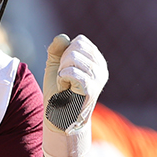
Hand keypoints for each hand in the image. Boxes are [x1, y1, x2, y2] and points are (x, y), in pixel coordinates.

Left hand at [41, 34, 106, 156]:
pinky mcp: (91, 89)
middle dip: (63, 62)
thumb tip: (62, 37)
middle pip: (75, 47)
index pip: (79, 41)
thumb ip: (57, 50)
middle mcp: (101, 68)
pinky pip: (71, 72)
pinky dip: (62, 78)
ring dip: (61, 72)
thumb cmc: (58, 93)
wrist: (59, 119)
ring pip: (72, 57)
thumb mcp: (55, 66)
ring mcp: (98, 79)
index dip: (65, 53)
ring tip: (66, 86)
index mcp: (96, 61)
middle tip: (65, 80)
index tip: (66, 71)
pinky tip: (65, 89)